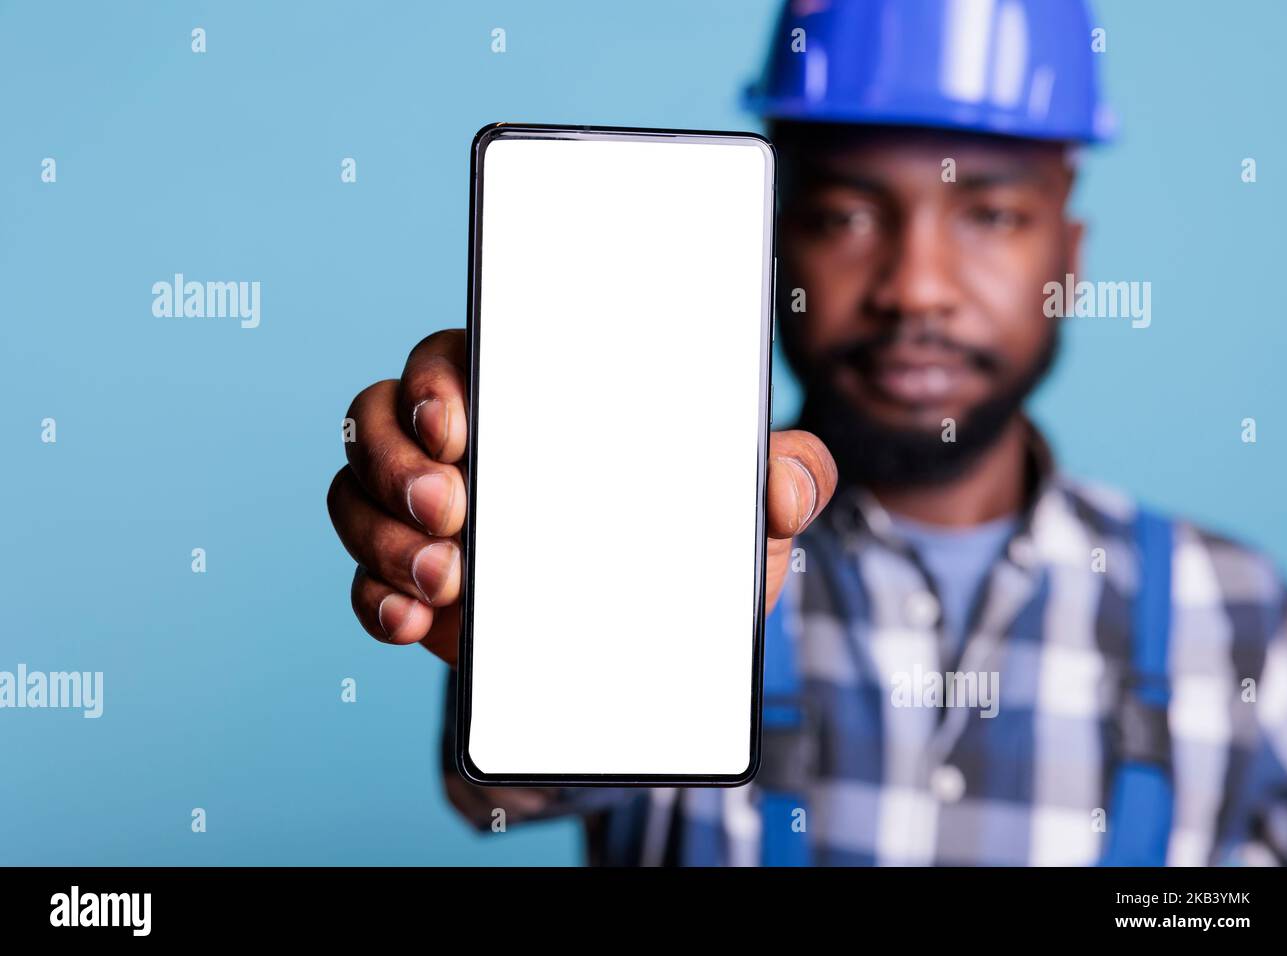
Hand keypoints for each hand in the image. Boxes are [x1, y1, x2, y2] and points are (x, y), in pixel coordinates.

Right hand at [326, 329, 837, 664]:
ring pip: (356, 490)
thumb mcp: (750, 513)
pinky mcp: (420, 585)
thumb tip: (781, 482)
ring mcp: (433, 515)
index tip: (458, 424)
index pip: (456, 356)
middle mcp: (468, 447)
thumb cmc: (698, 551)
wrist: (662, 649)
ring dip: (381, 530)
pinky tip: (409, 619)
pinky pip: (363, 576)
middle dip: (398, 461)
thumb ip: (790, 477)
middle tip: (455, 511)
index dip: (436, 378)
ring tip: (447, 576)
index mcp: (533, 400)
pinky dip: (373, 597)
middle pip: (384, 415)